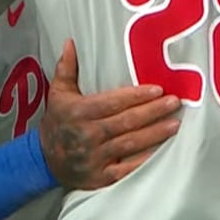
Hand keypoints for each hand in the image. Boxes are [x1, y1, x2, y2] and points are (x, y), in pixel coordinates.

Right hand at [39, 39, 181, 189]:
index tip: (158, 89)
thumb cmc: (56, 122)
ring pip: (130, 144)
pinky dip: (146, 160)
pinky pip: (127, 168)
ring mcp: (95, 158)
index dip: (136, 96)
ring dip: (155, 133)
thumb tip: (70, 42)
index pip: (112, 102)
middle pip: (126, 122)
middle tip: (175, 102)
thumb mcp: (57, 93)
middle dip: (153, 111)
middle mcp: (87, 135)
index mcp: (79, 113)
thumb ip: (66, 68)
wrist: (43, 161)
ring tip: (175, 123)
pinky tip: (163, 151)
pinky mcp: (101, 177)